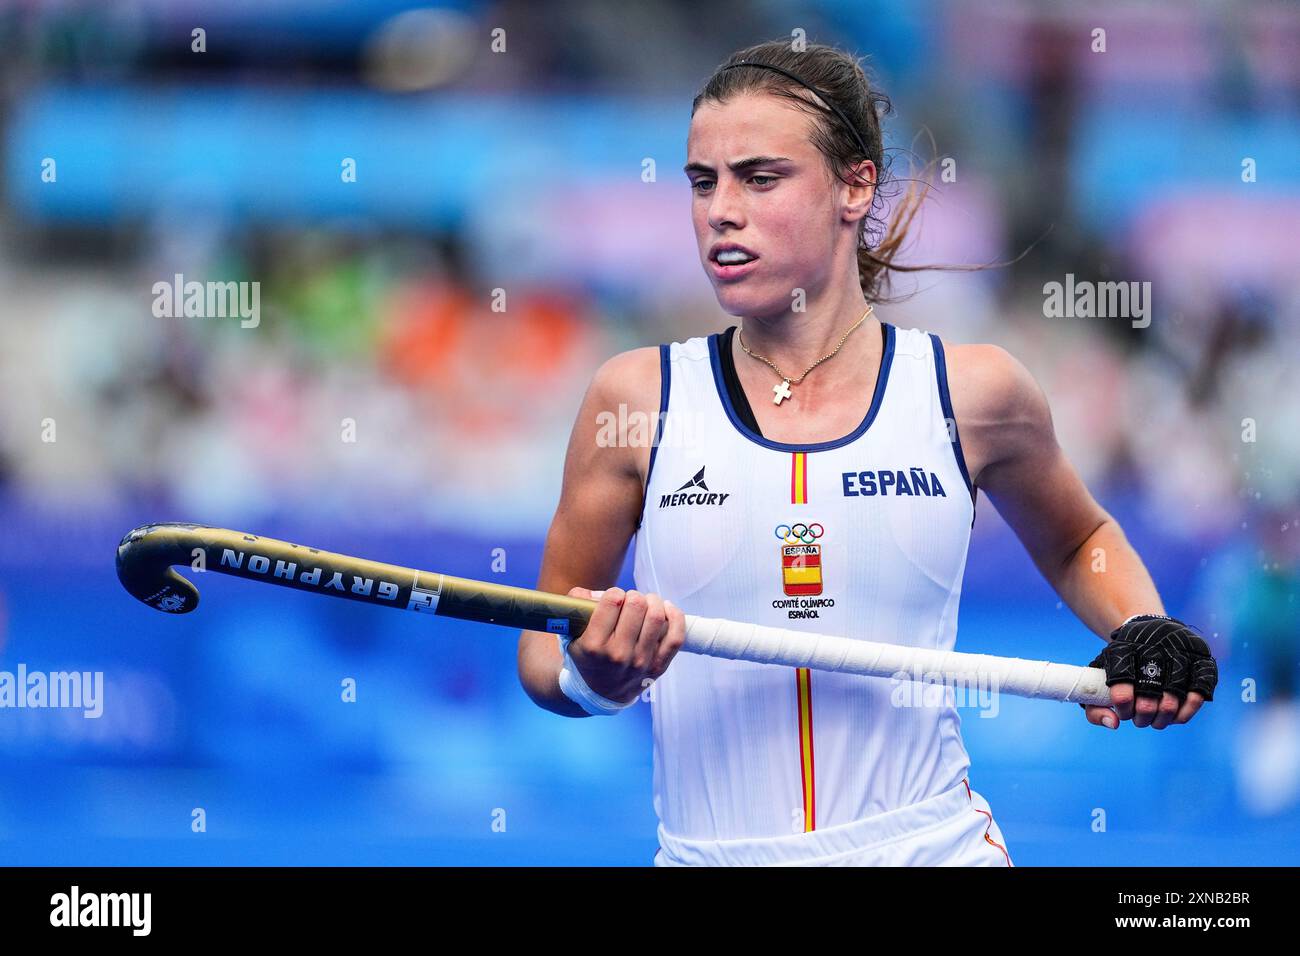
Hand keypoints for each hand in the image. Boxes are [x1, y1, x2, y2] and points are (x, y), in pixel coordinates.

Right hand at [564, 587, 686, 704]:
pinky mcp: (658, 666)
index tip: (613, 598)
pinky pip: (675, 637)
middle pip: (636, 605)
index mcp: (594, 645)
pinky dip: (675, 617)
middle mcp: (618, 654)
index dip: (614, 593)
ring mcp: (640, 662)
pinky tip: (666, 610)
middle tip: (630, 601)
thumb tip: (590, 592)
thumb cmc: (587, 657)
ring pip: (656, 616)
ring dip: (653, 602)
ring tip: (646, 603)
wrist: (600, 694)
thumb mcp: (571, 635)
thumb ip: (575, 607)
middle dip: (634, 596)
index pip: (612, 601)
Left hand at [1082, 614, 1217, 730]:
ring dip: (1164, 717)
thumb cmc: (1122, 663)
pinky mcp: (1201, 659)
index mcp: (1123, 649)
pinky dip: (1187, 710)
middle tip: (1140, 719)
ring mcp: (1180, 652)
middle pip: (1149, 696)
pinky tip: (1177, 716)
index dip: (1123, 708)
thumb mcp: (1098, 677)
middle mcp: (1152, 647)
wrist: (1150, 630)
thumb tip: (1113, 724)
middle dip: (1143, 715)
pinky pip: (1199, 693)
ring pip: (1174, 698)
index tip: (1123, 711)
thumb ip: (1094, 707)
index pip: (1121, 690)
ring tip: (1156, 720)